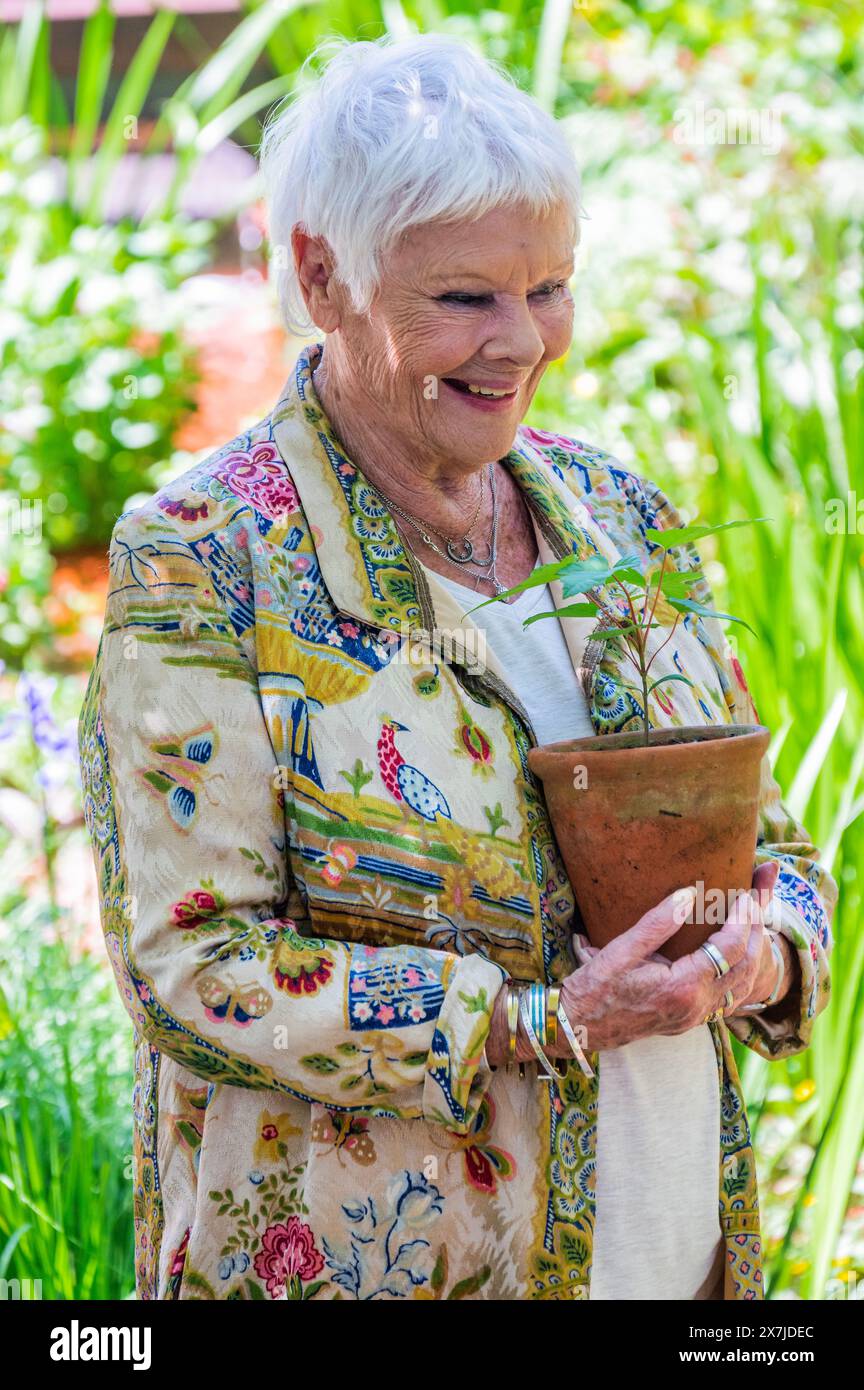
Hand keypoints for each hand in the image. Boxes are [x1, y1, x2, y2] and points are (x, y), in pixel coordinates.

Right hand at [555, 863, 779, 1053]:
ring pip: (744, 985)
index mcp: (683, 988)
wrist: (580, 1028)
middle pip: (747, 966)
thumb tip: (689, 894)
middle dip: (757, 927)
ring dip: (755, 950)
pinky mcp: (691, 1020)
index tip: (747, 891)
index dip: (744, 917)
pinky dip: (743, 970)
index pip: (730, 948)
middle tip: (759, 894)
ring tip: (756, 918)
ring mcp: (696, 1017)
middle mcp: (697, 1007)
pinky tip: (739, 952)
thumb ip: (657, 923)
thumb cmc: (595, 988)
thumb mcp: (621, 950)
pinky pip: (731, 996)